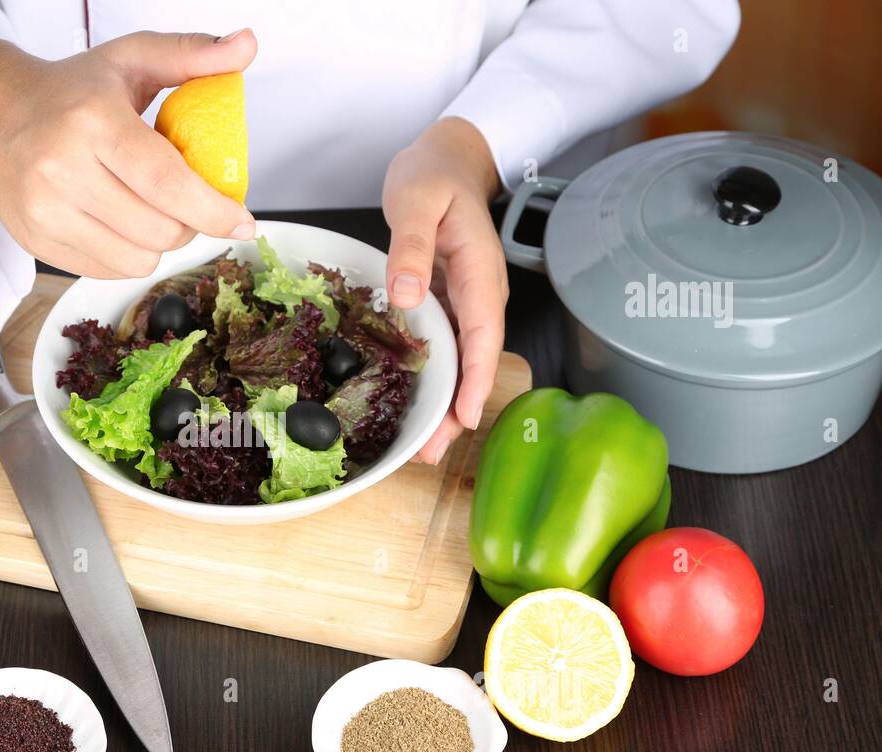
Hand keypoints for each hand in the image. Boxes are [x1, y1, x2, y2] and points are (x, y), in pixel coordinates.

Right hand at [0, 31, 257, 278]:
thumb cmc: (72, 90)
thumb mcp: (131, 59)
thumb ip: (192, 54)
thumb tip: (246, 46)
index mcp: (92, 120)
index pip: (166, 182)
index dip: (212, 210)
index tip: (242, 222)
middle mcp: (61, 168)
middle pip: (159, 230)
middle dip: (189, 224)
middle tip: (187, 202)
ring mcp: (44, 210)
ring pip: (137, 260)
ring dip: (159, 243)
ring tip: (150, 210)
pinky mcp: (36, 241)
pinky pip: (108, 271)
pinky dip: (127, 255)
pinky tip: (119, 222)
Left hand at [381, 117, 505, 464]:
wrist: (446, 160)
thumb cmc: (433, 174)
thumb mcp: (415, 199)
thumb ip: (411, 245)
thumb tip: (408, 293)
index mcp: (479, 270)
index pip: (483, 332)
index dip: (475, 378)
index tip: (463, 415)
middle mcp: (479, 293)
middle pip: (475, 360)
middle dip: (457, 409)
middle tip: (431, 452)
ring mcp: (465, 302)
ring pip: (460, 361)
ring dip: (445, 403)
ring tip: (424, 446)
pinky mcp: (448, 304)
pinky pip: (445, 348)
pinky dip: (433, 378)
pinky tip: (415, 404)